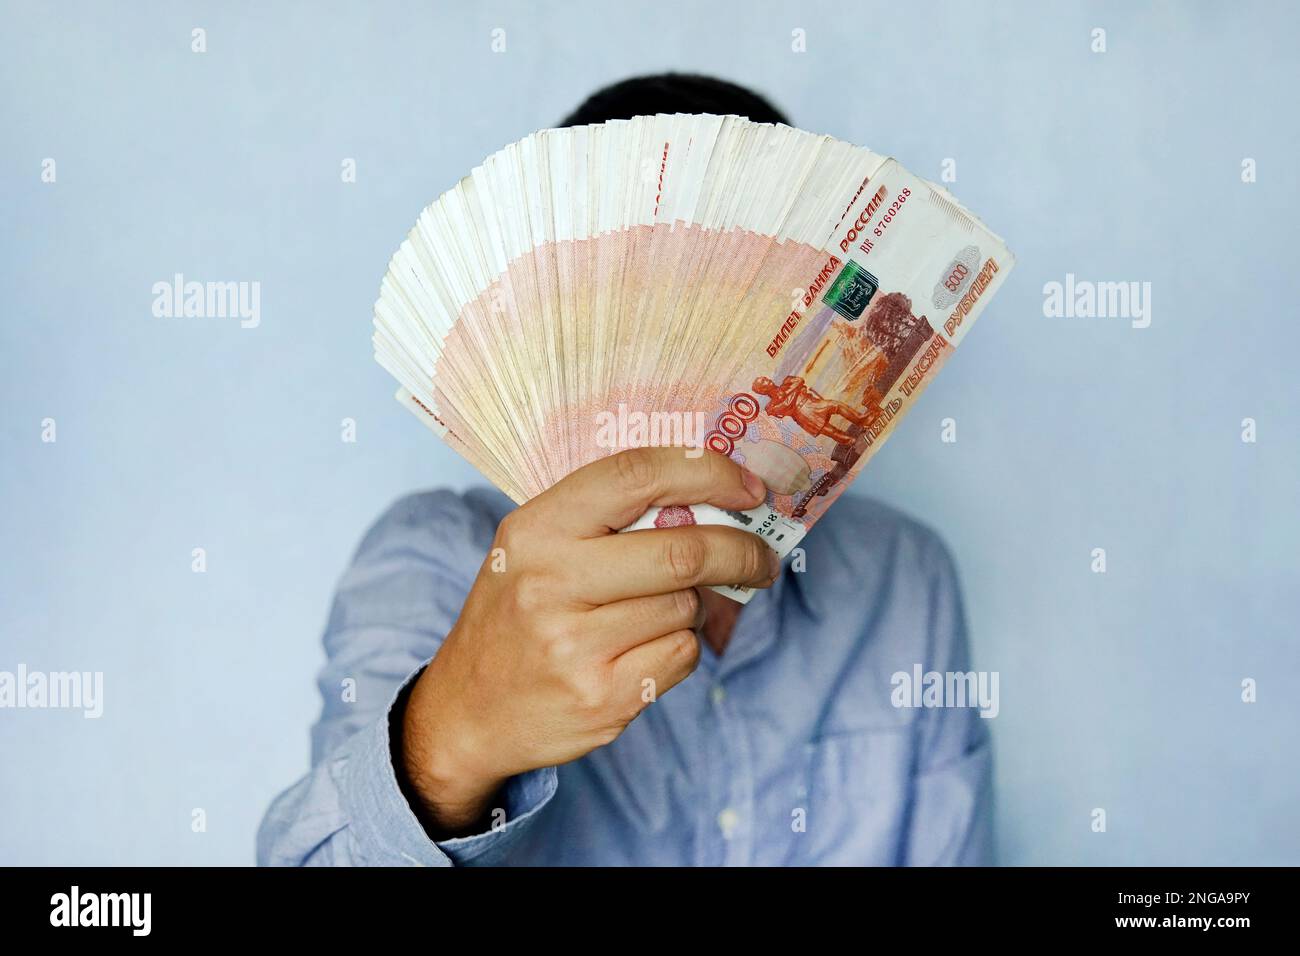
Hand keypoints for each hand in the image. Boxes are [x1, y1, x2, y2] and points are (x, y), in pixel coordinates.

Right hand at [401, 447, 776, 834]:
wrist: (468, 711)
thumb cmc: (517, 615)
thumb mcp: (536, 549)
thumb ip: (609, 520)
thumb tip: (715, 502)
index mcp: (535, 529)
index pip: (635, 475)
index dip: (706, 473)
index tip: (748, 488)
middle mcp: (549, 582)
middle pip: (682, 551)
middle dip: (740, 550)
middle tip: (761, 555)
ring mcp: (574, 645)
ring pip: (685, 606)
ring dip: (694, 606)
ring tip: (661, 611)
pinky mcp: (601, 697)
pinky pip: (682, 654)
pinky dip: (681, 647)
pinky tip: (645, 650)